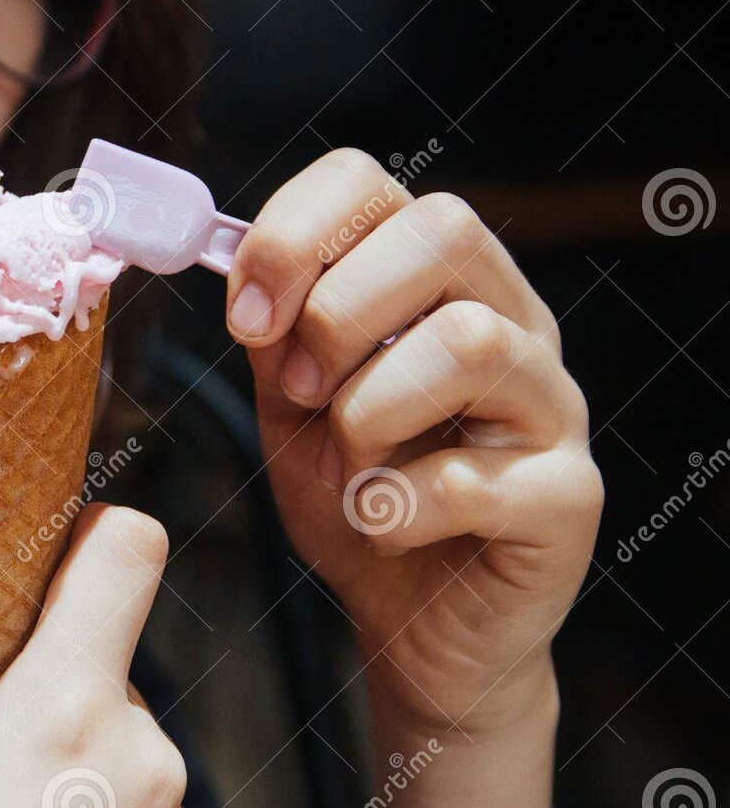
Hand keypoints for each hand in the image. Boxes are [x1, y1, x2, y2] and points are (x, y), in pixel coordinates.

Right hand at [0, 505, 194, 807]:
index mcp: (65, 709)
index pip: (128, 549)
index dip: (87, 526)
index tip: (32, 545)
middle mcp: (138, 752)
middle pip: (106, 641)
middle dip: (37, 656)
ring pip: (115, 717)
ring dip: (59, 728)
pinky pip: (133, 785)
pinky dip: (83, 788)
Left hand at [226, 149, 602, 741]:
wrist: (412, 625)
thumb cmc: (358, 495)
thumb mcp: (292, 405)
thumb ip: (276, 333)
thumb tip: (238, 270)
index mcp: (435, 281)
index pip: (372, 182)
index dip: (293, 231)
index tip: (245, 317)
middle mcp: (510, 320)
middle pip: (443, 228)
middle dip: (336, 312)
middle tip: (299, 394)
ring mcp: (551, 406)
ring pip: (468, 339)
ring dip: (369, 411)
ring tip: (348, 465)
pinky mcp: (568, 498)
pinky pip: (471, 477)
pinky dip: (394, 506)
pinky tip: (382, 523)